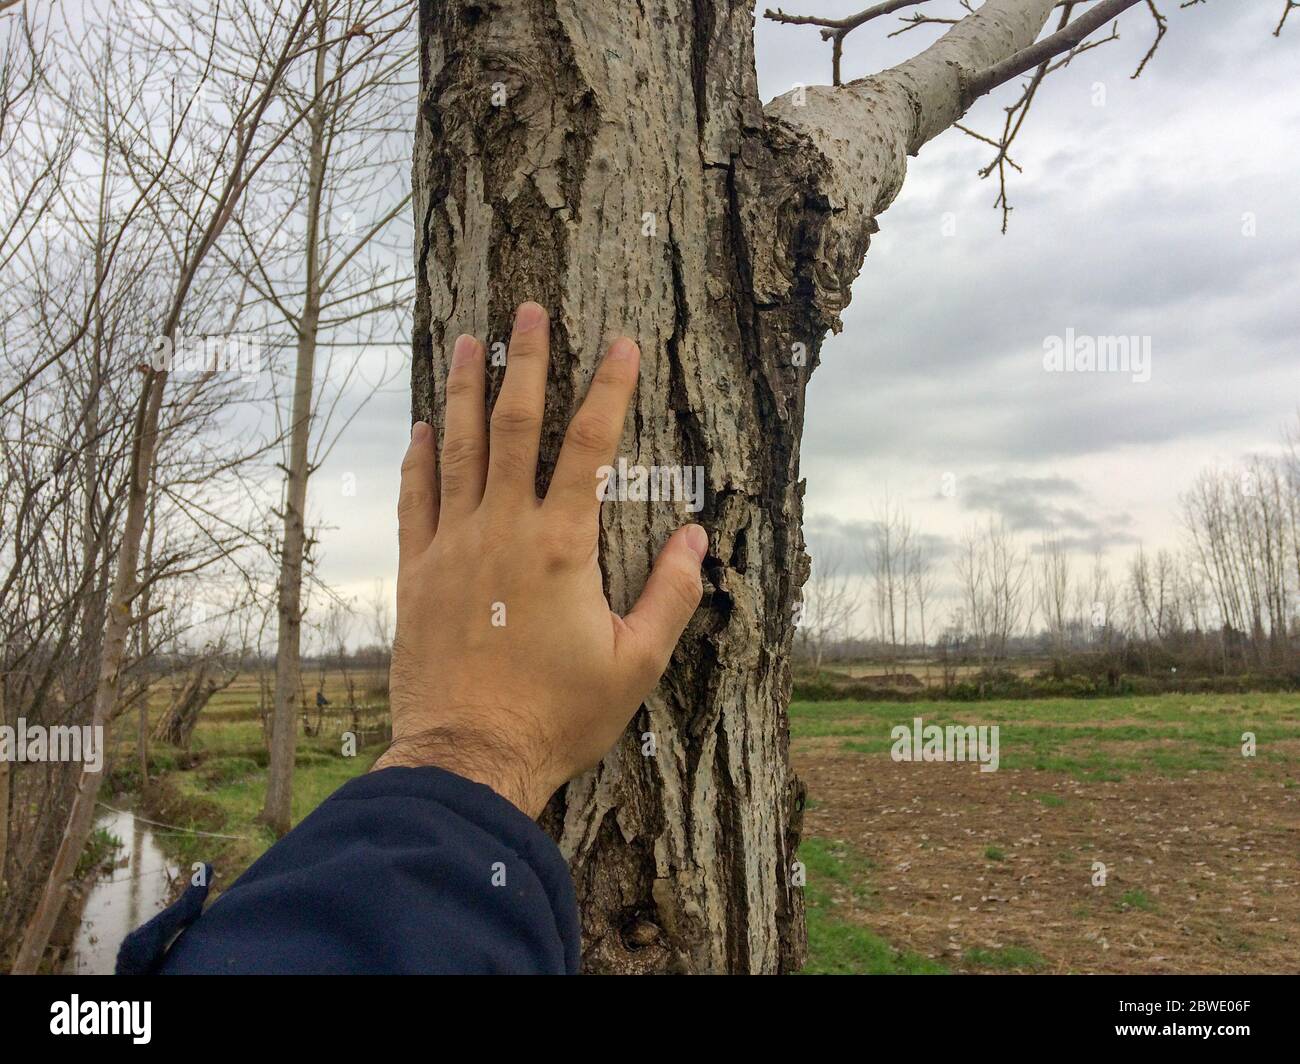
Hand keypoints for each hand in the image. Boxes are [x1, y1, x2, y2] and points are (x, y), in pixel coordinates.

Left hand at [375, 302, 707, 817]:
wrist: (470, 757)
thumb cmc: (558, 715)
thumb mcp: (635, 664)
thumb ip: (670, 596)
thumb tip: (697, 539)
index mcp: (561, 546)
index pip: (589, 447)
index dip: (607, 389)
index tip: (619, 342)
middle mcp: (502, 531)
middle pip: (512, 427)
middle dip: (523, 363)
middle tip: (525, 311)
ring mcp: (452, 548)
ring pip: (455, 450)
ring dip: (461, 392)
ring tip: (463, 342)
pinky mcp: (419, 574)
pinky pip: (416, 500)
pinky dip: (419, 459)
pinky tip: (422, 427)